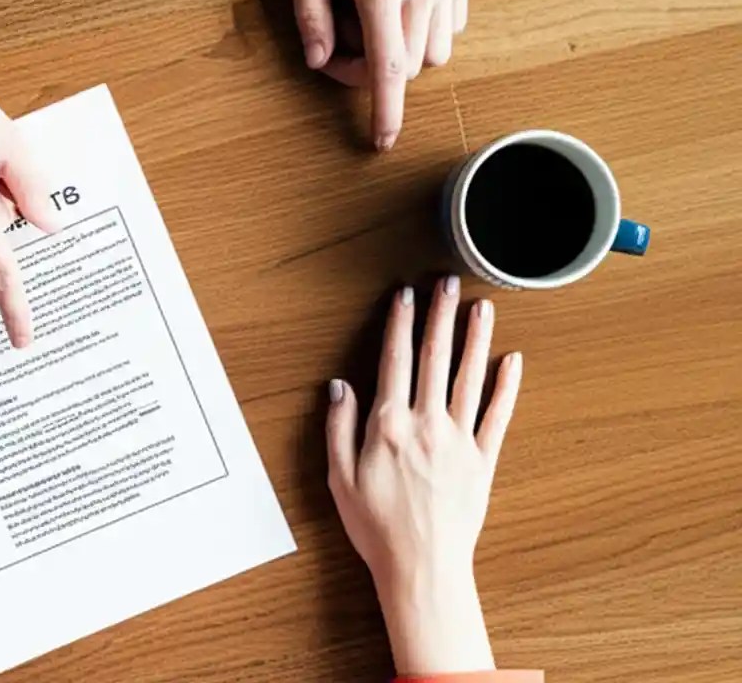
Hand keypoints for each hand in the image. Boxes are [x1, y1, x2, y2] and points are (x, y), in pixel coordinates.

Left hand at [289, 0, 467, 149]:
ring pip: (437, 52)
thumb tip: (318, 61)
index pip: (388, 69)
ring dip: (406, 54)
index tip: (381, 140)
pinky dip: (429, 31)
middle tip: (340, 42)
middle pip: (410, 68)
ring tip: (374, 19)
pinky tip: (401, 8)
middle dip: (374, 73)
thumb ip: (311, 11)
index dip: (386, 113)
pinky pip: (454, 24)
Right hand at [325, 277, 522, 675]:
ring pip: (470, 377)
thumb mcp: (339, 478)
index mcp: (388, 425)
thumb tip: (339, 386)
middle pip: (435, 358)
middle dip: (440, 316)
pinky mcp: (483, 460)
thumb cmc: (375, 527)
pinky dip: (506, 386)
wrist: (421, 566)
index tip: (403, 297)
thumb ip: (338, 427)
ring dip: (476, 339)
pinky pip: (498, 416)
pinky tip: (512, 361)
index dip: (399, 325)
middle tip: (446, 284)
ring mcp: (459, 440)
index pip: (394, 361)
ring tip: (481, 307)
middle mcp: (427, 424)